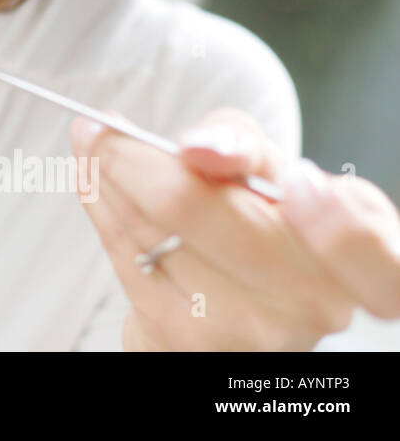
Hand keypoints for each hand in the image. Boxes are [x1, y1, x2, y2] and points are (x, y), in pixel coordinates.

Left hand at [70, 107, 399, 350]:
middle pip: (195, 208)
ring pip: (146, 226)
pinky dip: (100, 206)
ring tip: (95, 143)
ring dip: (105, 175)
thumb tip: (200, 148)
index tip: (292, 181)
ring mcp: (247, 330)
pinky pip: (122, 252)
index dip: (338, 225)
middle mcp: (313, 305)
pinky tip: (96, 180)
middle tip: (102, 126)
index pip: (376, 259)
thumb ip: (240, 143)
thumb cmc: (259, 215)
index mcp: (360, 263)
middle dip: (131, 156)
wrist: (228, 296)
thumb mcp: (271, 167)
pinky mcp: (183, 340)